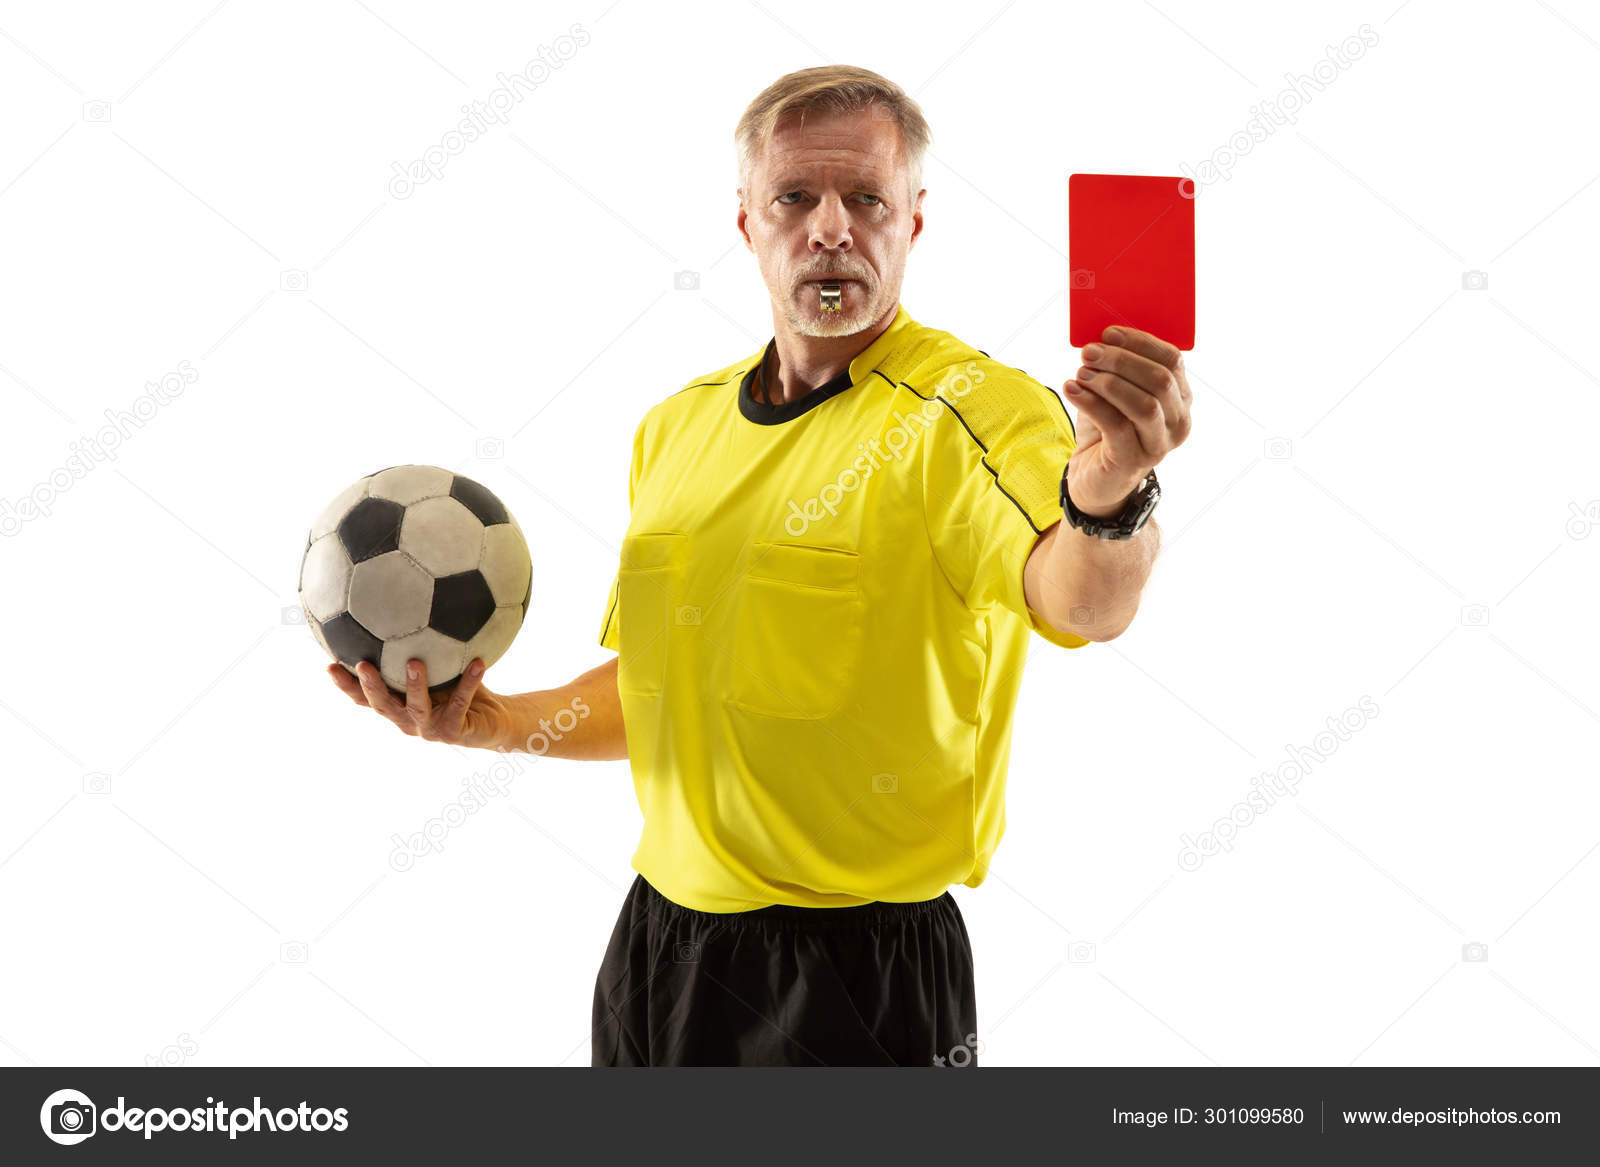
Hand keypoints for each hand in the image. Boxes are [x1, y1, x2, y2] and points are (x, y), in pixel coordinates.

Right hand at [328, 658, 511, 750]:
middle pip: (383, 705)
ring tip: (414, 663)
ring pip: (418, 707)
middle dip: (370, 686)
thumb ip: (421, 646)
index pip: (365, 697)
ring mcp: (430, 728)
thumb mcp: (441, 665)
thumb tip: (406, 603)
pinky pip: (462, 702)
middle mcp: (408, 720)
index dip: (346, 685)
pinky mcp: (455, 732)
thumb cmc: (460, 688)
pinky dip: (469, 681)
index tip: (329, 664)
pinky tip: (477, 662)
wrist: (493, 721)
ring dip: (415, 685)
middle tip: (362, 663)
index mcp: (398, 706)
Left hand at [1063, 325, 1192, 516]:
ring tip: (1081, 372)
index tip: (1108, 333)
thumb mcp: (1115, 393)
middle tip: (1089, 352)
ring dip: (1108, 382)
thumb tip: (1101, 337)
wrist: (1093, 478)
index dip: (1140, 342)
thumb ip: (1117, 368)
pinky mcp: (1132, 461)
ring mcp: (1158, 445)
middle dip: (1121, 360)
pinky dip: (1090, 402)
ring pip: (1144, 404)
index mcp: (1180, 398)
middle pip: (1160, 379)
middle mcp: (1178, 422)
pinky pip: (1115, 425)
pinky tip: (1071, 389)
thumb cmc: (1106, 429)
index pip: (1172, 360)